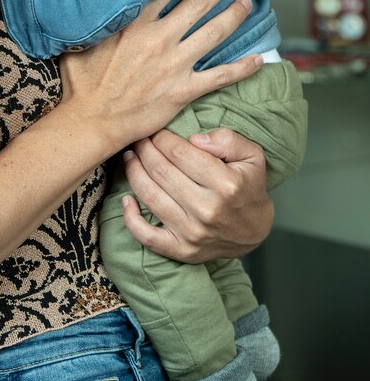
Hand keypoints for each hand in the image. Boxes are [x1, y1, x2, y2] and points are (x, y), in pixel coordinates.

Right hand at [59, 0, 261, 155]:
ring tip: (246, 3)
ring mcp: (174, 64)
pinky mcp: (183, 90)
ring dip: (233, 16)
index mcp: (135, 24)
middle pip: (197, 5)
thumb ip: (97, 20)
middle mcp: (159, 39)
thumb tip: (92, 0)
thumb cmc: (82, 83)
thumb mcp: (83, 40)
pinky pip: (220, 76)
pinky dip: (241, 68)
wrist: (92, 121)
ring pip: (213, 33)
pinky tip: (257, 59)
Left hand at [120, 127, 272, 262]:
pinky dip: (130, 218)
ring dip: (133, 172)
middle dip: (144, 149)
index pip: (180, 153)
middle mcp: (207, 210)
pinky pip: (147, 236)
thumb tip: (195, 139)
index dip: (162, 137)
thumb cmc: (248, 186)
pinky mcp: (182, 250)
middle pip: (161, 171)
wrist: (254, 230)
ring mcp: (193, 233)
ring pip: (149, 195)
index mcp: (226, 185)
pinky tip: (126, 199)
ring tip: (130, 156)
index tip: (155, 129)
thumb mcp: (252, 156)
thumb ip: (228, 140)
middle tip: (139, 138)